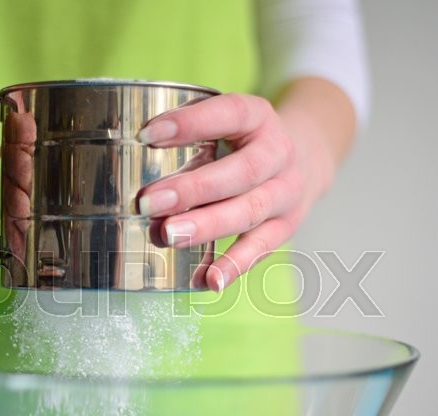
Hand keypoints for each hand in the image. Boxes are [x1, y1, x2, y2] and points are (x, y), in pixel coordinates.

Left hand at [137, 87, 348, 291]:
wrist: (308, 157)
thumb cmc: (244, 141)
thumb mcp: (226, 122)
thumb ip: (189, 135)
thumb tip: (129, 161)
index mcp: (259, 117)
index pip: (229, 114)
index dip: (190, 123)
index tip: (147, 134)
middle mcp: (279, 154)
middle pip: (240, 173)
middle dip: (193, 189)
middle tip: (150, 202)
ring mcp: (285, 193)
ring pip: (249, 211)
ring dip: (206, 226)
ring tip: (169, 236)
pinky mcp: (286, 226)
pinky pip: (262, 248)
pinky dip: (234, 265)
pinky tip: (209, 280)